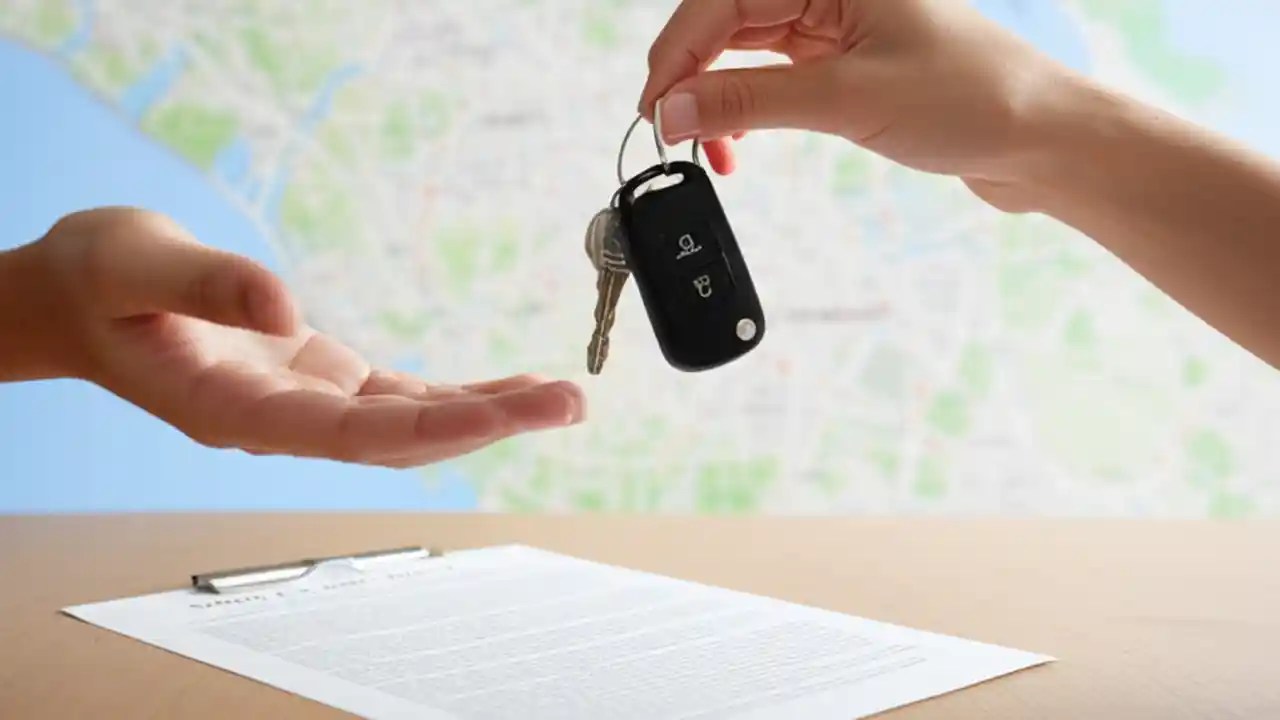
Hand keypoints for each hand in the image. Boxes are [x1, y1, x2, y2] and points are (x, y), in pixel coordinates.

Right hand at [25, 208, 584, 466]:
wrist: (78, 301)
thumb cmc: (96, 283)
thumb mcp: (132, 264)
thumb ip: (207, 285)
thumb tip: (286, 307)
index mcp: (233, 408)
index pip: (351, 434)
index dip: (434, 428)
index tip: (506, 414)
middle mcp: (280, 422)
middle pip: (399, 440)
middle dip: (487, 424)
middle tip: (569, 403)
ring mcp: (304, 405)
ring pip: (409, 425)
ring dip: (485, 414)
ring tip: (560, 398)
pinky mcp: (319, 380)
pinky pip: (399, 398)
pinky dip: (456, 396)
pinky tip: (507, 390)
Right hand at [639, 0, 1067, 205]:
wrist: (1041, 139)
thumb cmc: (972, 99)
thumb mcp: (847, 99)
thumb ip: (751, 100)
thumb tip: (671, 109)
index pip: (723, 1)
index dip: (677, 55)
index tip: (654, 111)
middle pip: (726, 21)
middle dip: (690, 78)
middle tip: (670, 135)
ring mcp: (836, 26)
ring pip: (745, 51)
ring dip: (716, 98)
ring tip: (708, 150)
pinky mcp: (845, 63)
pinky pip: (773, 76)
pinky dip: (748, 108)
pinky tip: (739, 140)